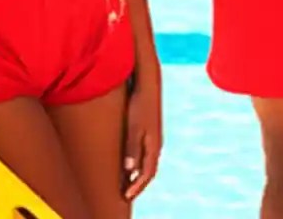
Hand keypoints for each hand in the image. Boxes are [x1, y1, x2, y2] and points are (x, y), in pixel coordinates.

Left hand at [123, 80, 161, 201]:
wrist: (148, 85)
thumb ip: (132, 149)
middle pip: (149, 171)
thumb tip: (130, 171)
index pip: (147, 174)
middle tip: (126, 195)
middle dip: (138, 184)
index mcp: (154, 145)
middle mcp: (156, 144)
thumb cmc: (139, 105)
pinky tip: (130, 163)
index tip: (126, 197)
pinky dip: (138, 164)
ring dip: (138, 175)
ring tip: (126, 183)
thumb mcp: (133, 128)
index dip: (137, 187)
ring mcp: (154, 138)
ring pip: (148, 163)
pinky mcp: (150, 132)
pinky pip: (146, 154)